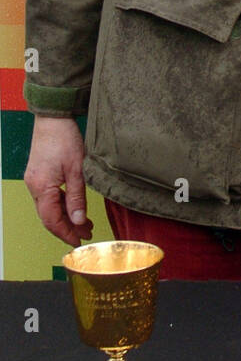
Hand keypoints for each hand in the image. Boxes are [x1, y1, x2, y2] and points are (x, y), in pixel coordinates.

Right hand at [24, 117, 92, 246]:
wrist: (52, 118)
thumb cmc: (64, 139)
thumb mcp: (77, 169)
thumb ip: (77, 197)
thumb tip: (79, 220)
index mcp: (41, 187)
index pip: (52, 220)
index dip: (66, 233)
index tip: (79, 242)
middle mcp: (34, 187)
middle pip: (49, 217)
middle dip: (67, 228)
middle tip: (86, 234)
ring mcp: (35, 181)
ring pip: (49, 208)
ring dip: (66, 217)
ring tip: (86, 223)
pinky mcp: (39, 176)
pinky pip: (49, 197)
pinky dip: (62, 205)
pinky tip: (75, 208)